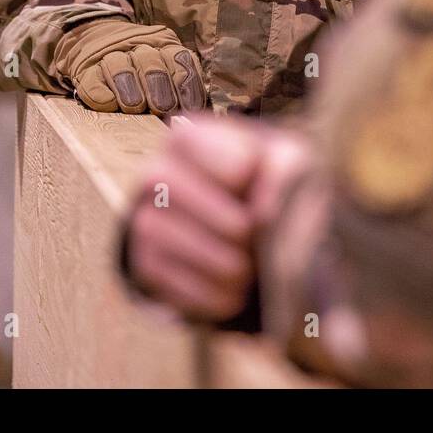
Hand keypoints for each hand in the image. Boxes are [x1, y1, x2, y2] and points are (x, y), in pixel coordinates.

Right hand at [52, 19, 206, 113]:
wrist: (94, 36)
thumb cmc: (140, 65)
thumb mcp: (166, 62)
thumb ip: (179, 82)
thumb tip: (193, 113)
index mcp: (163, 44)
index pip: (179, 59)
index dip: (185, 84)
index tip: (187, 107)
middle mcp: (137, 46)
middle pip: (150, 63)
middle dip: (159, 89)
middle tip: (162, 108)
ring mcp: (109, 56)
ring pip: (121, 68)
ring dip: (130, 90)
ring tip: (135, 107)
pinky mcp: (85, 69)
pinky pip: (93, 82)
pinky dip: (101, 94)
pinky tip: (108, 105)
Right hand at [126, 118, 314, 321]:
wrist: (253, 236)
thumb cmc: (269, 184)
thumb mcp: (288, 163)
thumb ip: (286, 169)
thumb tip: (264, 212)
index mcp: (188, 139)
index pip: (189, 139)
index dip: (231, 166)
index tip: (256, 182)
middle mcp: (157, 174)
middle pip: (169, 183)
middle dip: (224, 219)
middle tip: (254, 234)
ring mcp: (145, 220)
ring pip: (165, 235)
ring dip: (220, 261)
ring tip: (250, 267)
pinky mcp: (146, 266)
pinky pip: (165, 281)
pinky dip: (209, 293)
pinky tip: (235, 290)